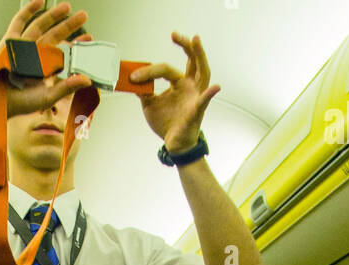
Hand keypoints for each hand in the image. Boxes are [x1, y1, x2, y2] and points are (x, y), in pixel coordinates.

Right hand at [0, 1, 92, 117]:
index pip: (63, 53)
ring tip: (67, 7)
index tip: (88, 39)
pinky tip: (40, 1)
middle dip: (69, 25)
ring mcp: (23, 46)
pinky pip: (20, 21)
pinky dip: (29, 10)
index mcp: (44, 68)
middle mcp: (35, 55)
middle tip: (83, 15)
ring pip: (41, 25)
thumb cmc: (19, 103)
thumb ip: (67, 87)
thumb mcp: (47, 96)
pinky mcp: (10, 40)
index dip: (76, 45)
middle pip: (55, 36)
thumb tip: (87, 80)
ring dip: (53, 16)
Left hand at [129, 34, 220, 153]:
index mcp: (179, 83)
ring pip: (203, 72)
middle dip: (185, 45)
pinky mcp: (196, 112)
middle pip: (192, 61)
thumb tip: (132, 79)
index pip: (165, 69)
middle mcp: (190, 86)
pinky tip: (215, 88)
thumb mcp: (149, 105)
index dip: (149, 71)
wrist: (174, 145)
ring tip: (195, 41)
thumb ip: (143, 91)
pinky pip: (204, 102)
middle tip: (175, 34)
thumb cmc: (166, 123)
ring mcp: (195, 97)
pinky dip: (209, 95)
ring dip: (200, 56)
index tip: (134, 76)